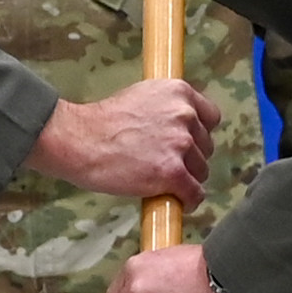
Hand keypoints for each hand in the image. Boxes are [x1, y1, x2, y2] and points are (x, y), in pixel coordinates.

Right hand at [30, 77, 220, 207]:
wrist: (80, 140)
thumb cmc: (103, 123)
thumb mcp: (141, 97)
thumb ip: (167, 108)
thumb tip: (182, 126)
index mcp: (178, 92)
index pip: (210, 116)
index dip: (198, 133)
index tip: (188, 144)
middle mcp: (184, 114)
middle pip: (206, 146)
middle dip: (190, 157)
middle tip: (166, 163)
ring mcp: (180, 143)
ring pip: (201, 170)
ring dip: (187, 178)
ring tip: (162, 180)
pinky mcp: (172, 171)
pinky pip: (195, 192)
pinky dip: (188, 200)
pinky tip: (176, 200)